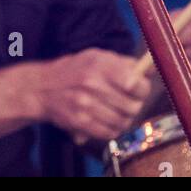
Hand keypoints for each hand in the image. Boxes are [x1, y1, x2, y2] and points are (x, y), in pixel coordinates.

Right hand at [33, 48, 153, 143]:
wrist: (42, 87)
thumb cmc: (74, 69)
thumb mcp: (96, 56)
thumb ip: (122, 62)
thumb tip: (148, 69)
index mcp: (98, 64)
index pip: (134, 82)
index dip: (142, 88)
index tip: (139, 89)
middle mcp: (91, 84)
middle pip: (132, 105)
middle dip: (134, 105)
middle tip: (128, 102)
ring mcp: (85, 104)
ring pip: (123, 122)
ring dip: (124, 119)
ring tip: (117, 112)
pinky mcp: (79, 122)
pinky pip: (109, 133)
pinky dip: (112, 129)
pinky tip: (107, 120)